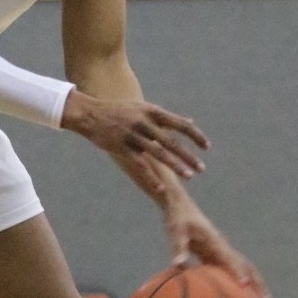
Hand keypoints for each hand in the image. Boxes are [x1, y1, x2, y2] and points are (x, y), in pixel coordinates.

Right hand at [61, 90, 207, 194]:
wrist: (90, 114)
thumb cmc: (120, 112)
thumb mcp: (144, 109)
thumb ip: (167, 119)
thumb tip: (191, 123)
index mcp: (152, 111)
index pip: (179, 124)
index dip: (195, 135)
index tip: (207, 147)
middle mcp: (144, 122)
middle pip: (172, 141)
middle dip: (188, 156)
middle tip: (202, 168)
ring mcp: (132, 134)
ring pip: (158, 153)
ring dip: (176, 166)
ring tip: (189, 177)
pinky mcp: (121, 146)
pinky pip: (140, 164)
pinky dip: (152, 177)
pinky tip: (162, 188)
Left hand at [164, 198, 269, 297]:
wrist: (179, 205)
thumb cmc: (177, 218)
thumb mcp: (175, 231)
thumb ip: (178, 248)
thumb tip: (177, 265)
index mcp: (215, 242)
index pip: (231, 260)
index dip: (238, 273)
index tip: (245, 287)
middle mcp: (222, 247)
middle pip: (246, 267)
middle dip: (257, 284)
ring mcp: (220, 251)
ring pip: (242, 270)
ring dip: (253, 285)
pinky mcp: (214, 255)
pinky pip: (229, 271)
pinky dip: (236, 284)